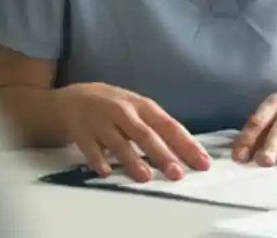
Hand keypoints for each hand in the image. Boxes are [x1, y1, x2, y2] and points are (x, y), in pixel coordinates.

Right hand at [56, 83, 209, 181]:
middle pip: (146, 135)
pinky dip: (98, 160)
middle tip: (177, 174)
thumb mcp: (139, 110)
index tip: (202, 162)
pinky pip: (91, 149)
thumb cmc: (116, 107)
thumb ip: (159, 128)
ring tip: (145, 177)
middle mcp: (124, 112)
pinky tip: (106, 173)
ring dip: (132, 160)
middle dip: (162, 154)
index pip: (169, 126)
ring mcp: (102, 122)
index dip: (186, 144)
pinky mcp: (82, 133)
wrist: (75, 99)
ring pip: (119, 143)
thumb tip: (187, 151)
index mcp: (143, 106)